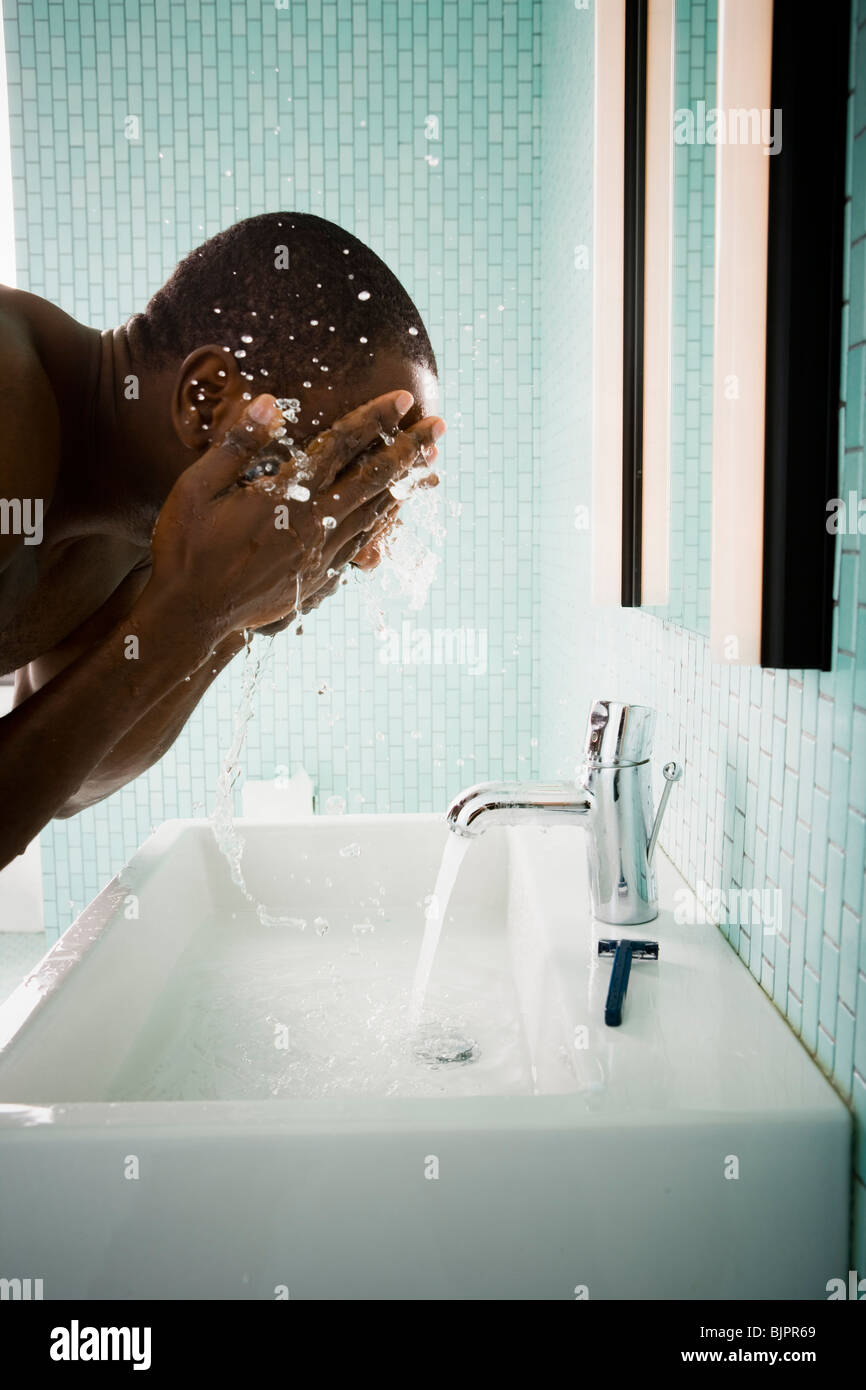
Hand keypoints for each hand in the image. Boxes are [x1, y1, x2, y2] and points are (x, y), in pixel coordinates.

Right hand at [147, 390, 444, 645]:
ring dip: (405, 485)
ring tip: (430, 466)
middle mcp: (315, 524)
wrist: (191, 616)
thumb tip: (269, 403)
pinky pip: (361, 544)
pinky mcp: (318, 578)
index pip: (343, 445)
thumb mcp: (199, 487)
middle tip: (440, 428)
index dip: (375, 419)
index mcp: (289, 495)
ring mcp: (321, 554)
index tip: (404, 397)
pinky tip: (391, 514)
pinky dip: (383, 523)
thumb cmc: (186, 548)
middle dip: (409, 450)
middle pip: (374, 478)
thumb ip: (238, 445)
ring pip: (376, 512)